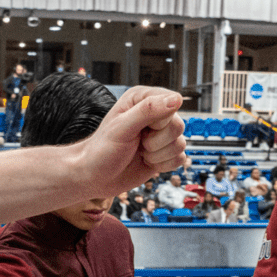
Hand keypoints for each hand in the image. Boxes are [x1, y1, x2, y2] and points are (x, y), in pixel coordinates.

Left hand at [74, 87, 189, 199]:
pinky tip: (147, 162)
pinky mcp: (165, 153)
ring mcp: (161, 134)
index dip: (158, 122)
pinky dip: (163, 165)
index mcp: (143, 99)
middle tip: (138, 143)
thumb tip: (177, 99)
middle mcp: (156, 114)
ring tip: (139, 152)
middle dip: (157, 141)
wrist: (95, 177)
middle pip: (179, 126)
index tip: (140, 129)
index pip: (172, 103)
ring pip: (181, 144)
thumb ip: (148, 110)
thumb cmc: (102, 150)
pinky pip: (180, 159)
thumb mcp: (121, 127)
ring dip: (158, 155)